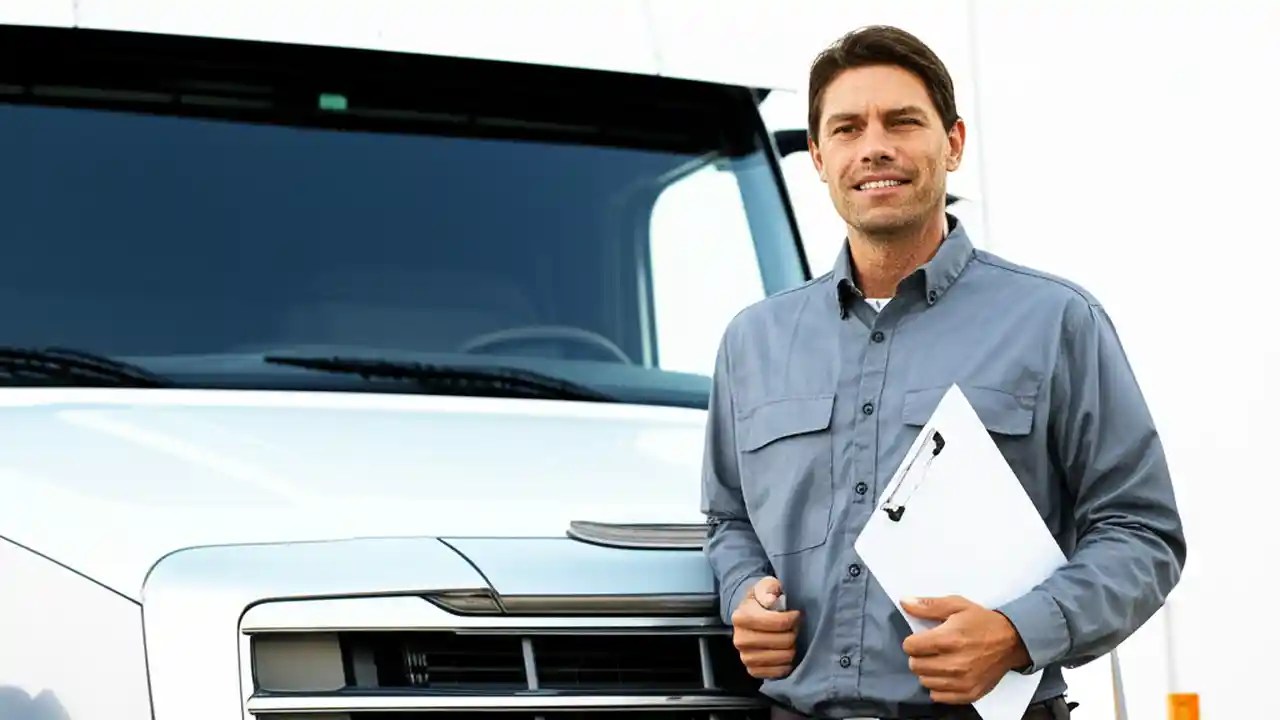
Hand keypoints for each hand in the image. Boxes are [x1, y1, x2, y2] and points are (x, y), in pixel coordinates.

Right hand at [730, 576, 800, 678]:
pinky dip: (785, 664)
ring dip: (791, 649)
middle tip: (794, 627)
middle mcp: (740, 640)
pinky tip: (785, 653)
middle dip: (793, 633)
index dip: (793, 618)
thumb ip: (768, 587)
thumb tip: (771, 598)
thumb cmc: (760, 601)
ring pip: (782, 658)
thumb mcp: (764, 587)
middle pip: (783, 641)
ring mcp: (745, 657)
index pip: (778, 623)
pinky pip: (776, 672)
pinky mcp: (752, 670)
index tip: (796, 614)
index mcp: (741, 617)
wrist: (748, 618)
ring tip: (789, 639)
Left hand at [900, 595, 1030, 704]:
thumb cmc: (982, 621)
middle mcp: (954, 663)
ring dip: (928, 671)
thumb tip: (904, 602)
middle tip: (931, 650)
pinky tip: (946, 675)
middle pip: (915, 665)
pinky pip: (938, 696)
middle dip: (919, 656)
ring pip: (925, 681)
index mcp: (949, 639)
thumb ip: (928, 605)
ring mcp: (962, 681)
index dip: (913, 641)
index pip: (910, 647)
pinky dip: (938, 686)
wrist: (1012, 641)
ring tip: (940, 661)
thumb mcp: (957, 605)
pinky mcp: (969, 693)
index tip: (921, 639)